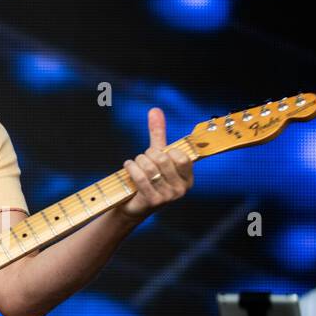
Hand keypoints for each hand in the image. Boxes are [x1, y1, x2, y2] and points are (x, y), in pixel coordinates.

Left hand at [120, 107, 192, 221]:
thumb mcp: (156, 156)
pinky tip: (128, 167)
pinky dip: (131, 168)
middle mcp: (181, 189)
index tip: (157, 155)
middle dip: (148, 154)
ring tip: (134, 164)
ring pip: (150, 167)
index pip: (181, 156)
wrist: (133, 206)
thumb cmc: (148, 179)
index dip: (165, 151)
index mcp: (188, 179)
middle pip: (162, 159)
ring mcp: (168, 197)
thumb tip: (155, 110)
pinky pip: (140, 177)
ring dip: (137, 161)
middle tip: (143, 159)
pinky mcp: (153, 201)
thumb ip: (158, 134)